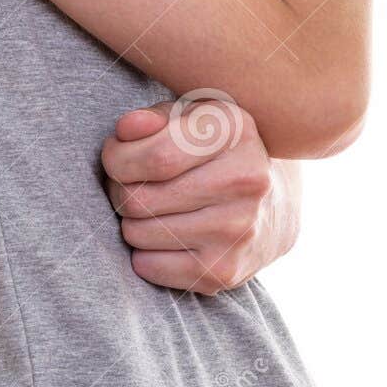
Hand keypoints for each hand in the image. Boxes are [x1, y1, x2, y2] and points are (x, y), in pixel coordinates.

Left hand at [100, 96, 300, 294]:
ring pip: (139, 233)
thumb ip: (155, 116)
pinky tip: (163, 234)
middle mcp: (243, 182)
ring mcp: (237, 231)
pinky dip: (143, 252)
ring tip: (148, 206)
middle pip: (141, 198)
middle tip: (127, 183)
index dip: (118, 157)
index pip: (156, 155)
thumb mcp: (192, 116)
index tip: (114, 156)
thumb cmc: (215, 149)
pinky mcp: (223, 271)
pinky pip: (149, 266)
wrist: (272, 204)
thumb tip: (124, 130)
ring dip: (130, 221)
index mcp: (234, 133)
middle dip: (119, 189)